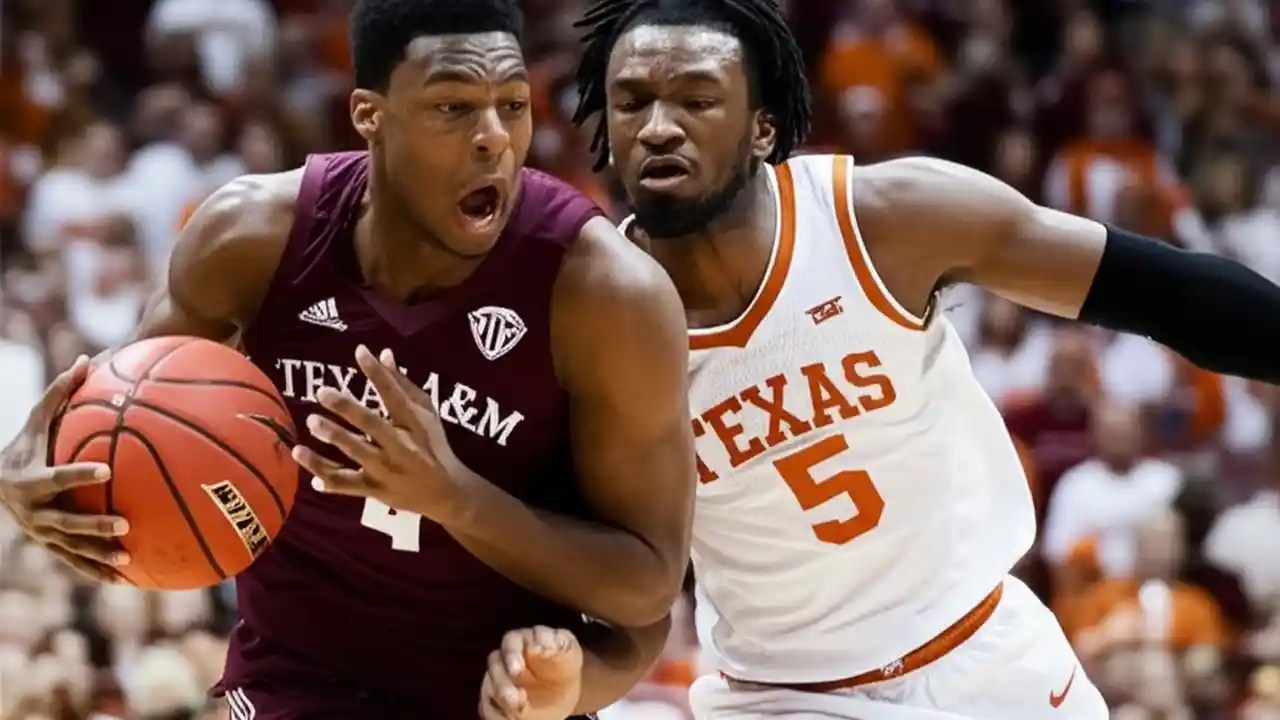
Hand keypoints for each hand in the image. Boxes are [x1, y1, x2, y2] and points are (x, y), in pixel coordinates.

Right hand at [0, 355, 129, 582]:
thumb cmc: (23, 445)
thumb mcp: (35, 421)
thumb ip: (59, 394)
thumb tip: (85, 359)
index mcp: (28, 480)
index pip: (56, 478)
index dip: (78, 475)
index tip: (106, 471)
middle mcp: (32, 512)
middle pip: (64, 522)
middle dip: (93, 525)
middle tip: (126, 523)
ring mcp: (39, 533)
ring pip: (70, 548)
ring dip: (98, 556)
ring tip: (130, 559)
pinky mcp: (49, 546)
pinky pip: (75, 562)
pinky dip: (97, 571)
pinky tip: (127, 578)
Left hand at [293, 345, 469, 521]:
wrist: (446, 493)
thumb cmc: (434, 445)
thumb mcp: (426, 414)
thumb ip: (403, 385)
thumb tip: (384, 353)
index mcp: (415, 424)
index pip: (395, 394)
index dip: (377, 373)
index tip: (360, 351)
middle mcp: (400, 445)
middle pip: (371, 424)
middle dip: (345, 407)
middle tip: (322, 391)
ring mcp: (386, 470)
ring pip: (355, 453)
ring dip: (332, 437)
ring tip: (310, 423)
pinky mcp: (375, 490)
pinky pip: (346, 484)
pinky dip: (326, 479)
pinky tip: (307, 469)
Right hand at [480, 626, 583, 719]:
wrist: (562, 690)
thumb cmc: (563, 663)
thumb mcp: (568, 650)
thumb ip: (557, 643)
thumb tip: (541, 646)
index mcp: (522, 640)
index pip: (512, 641)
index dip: (513, 653)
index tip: (521, 666)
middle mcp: (505, 658)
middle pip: (495, 664)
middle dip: (503, 680)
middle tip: (516, 686)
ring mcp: (498, 679)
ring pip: (490, 685)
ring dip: (502, 697)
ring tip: (518, 708)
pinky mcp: (495, 699)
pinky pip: (489, 707)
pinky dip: (498, 715)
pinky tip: (512, 719)